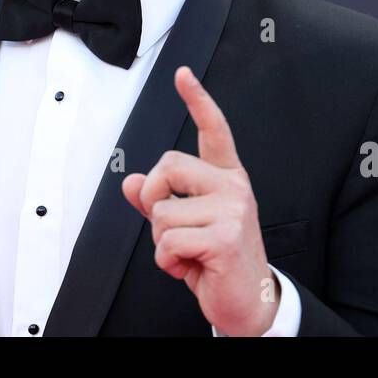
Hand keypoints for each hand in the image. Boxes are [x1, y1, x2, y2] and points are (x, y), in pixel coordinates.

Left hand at [121, 65, 279, 335]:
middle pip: (168, 166)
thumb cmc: (217, 262)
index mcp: (226, 178)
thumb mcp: (185, 227)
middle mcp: (233, 186)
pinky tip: (191, 268)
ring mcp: (233, 210)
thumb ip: (159, 202)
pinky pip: (168, 241)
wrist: (248, 303)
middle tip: (170, 228)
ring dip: (162, 242)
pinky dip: (168, 262)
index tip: (182, 74)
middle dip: (154, 199)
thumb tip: (130, 183)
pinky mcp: (225, 237)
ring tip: (188, 254)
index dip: (197, 100)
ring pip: (161, 212)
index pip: (214, 130)